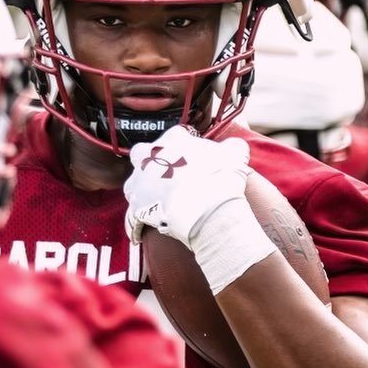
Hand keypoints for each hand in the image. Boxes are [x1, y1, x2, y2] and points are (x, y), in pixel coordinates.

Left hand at [123, 126, 273, 293]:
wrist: (207, 207)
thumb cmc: (221, 177)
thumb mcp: (235, 153)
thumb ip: (232, 145)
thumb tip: (233, 147)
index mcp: (174, 140)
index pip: (175, 135)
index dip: (182, 146)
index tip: (190, 156)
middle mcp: (150, 158)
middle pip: (142, 154)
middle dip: (149, 162)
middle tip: (166, 175)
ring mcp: (140, 183)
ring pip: (132, 185)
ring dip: (141, 192)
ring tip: (156, 203)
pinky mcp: (136, 207)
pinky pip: (131, 219)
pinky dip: (137, 225)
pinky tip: (142, 232)